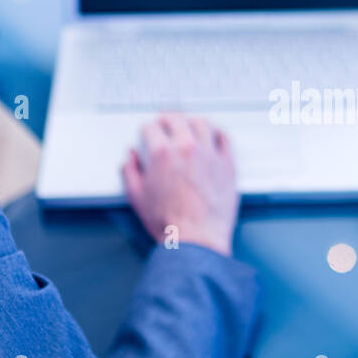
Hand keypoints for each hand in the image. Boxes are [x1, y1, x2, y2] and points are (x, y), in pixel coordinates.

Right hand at [121, 113, 238, 255]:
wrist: (197, 239)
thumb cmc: (169, 223)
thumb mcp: (136, 197)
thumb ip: (130, 171)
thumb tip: (130, 157)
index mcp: (162, 154)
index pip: (151, 128)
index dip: (146, 130)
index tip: (148, 133)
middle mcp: (186, 148)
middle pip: (177, 119)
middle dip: (167, 118)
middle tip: (165, 121)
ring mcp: (209, 154)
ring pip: (201, 123)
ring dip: (191, 121)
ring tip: (188, 124)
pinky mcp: (227, 164)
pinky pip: (224, 138)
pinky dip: (216, 132)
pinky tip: (212, 134)